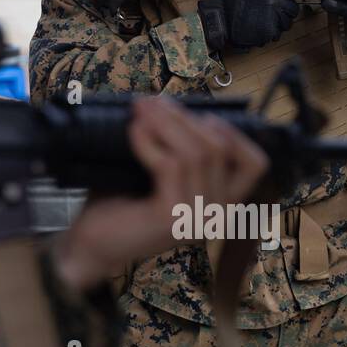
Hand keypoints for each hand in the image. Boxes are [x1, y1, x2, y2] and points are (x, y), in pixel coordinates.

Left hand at [52, 97, 269, 291]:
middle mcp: (218, 215)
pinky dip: (150, 142)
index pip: (255, 164)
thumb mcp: (161, 174)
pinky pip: (169, 165)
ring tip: (141, 109)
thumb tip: (176, 105)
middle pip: (218, 148)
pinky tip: (134, 130)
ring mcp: (198, 220)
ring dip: (166, 124)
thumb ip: (179, 148)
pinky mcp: (173, 218)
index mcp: (222, 204)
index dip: (235, 134)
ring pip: (195, 153)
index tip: (204, 115)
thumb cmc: (124, 205)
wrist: (92, 245)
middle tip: (153, 102)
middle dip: (185, 118)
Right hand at [198, 0, 312, 52]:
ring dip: (276, 25)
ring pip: (286, 24)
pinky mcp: (269, 31)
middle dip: (285, 13)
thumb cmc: (232, 2)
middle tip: (267, 13)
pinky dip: (267, 34)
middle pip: (293, 10)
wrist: (220, 18)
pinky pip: (276, 35)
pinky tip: (255, 28)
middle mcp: (274, 0)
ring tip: (258, 21)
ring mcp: (272, 16)